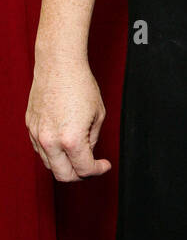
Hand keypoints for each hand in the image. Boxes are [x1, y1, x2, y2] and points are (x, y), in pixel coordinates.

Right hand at [26, 60, 111, 180]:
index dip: (98, 170)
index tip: (104, 166)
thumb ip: (92, 139)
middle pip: (63, 175)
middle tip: (91, 166)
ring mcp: (37, 134)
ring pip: (49, 163)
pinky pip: (40, 148)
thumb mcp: (98, 115)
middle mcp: (50, 141)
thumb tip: (87, 152)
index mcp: (71, 140)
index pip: (84, 169)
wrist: (59, 65)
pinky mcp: (30, 126)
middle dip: (80, 175)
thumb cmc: (80, 85)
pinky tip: (64, 143)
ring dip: (65, 164)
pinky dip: (53, 151)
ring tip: (79, 153)